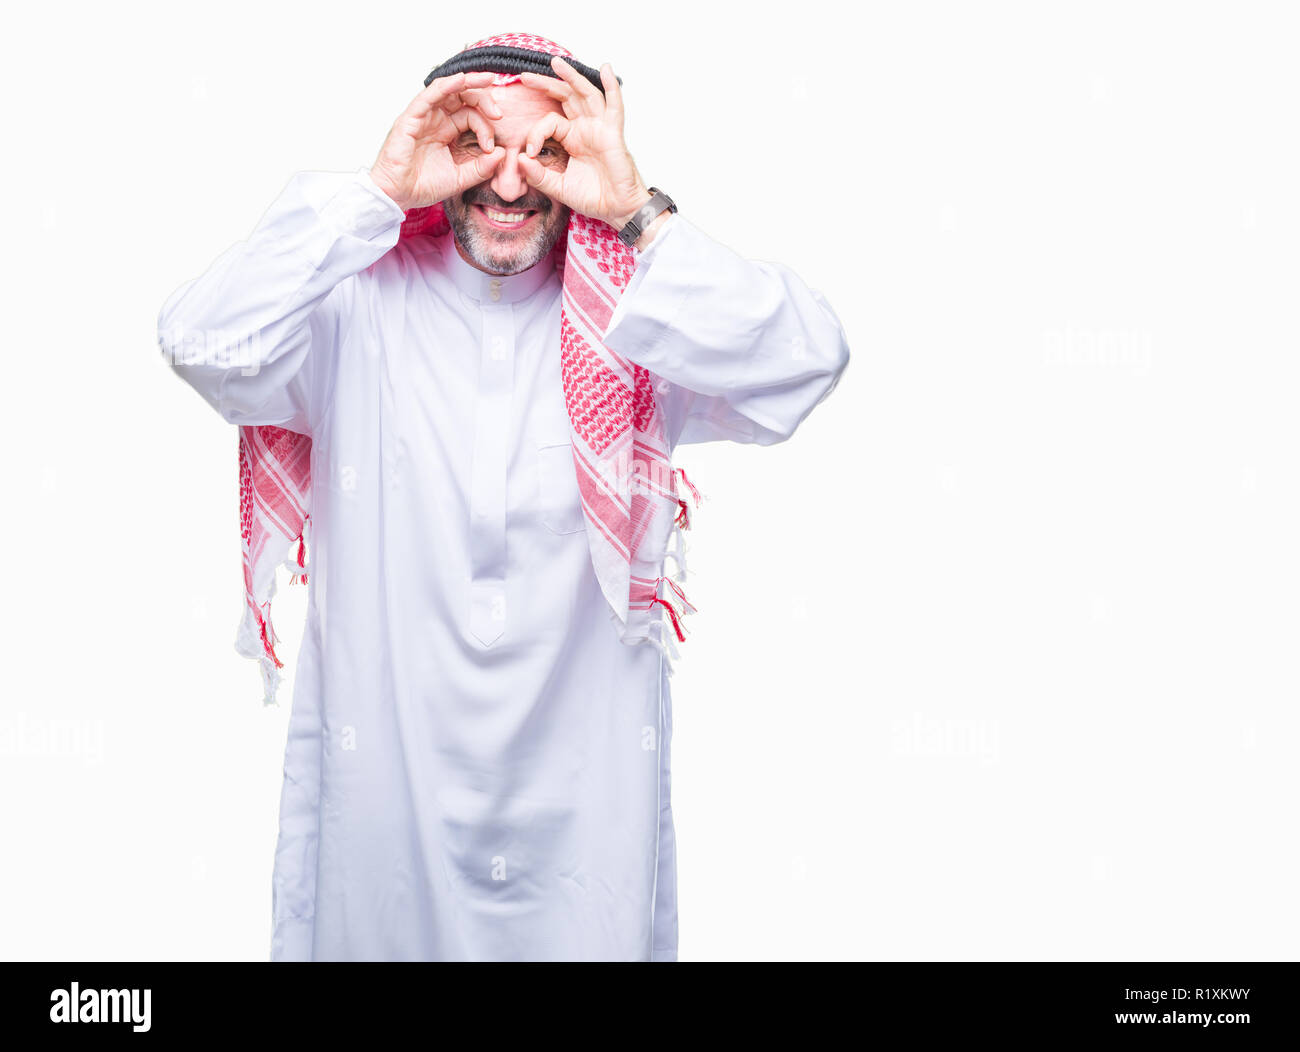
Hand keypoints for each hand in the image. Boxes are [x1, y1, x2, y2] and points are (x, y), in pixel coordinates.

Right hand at [370, 72, 507, 211]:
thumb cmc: (424, 186)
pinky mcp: (412, 117)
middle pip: (463, 97)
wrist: (399, 196)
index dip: (487, 127)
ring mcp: (424, 116)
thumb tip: (503, 153)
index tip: (491, 148)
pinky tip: (461, 80)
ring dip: (469, 83)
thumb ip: (482, 167)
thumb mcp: (461, 178)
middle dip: (484, 99)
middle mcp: (437, 119)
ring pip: (448, 89)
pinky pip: (430, 95)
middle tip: (499, 114)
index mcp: (448, 131)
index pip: (472, 116)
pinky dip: (446, 86)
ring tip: (488, 81)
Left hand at [516, 58, 651, 227]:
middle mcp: (585, 129)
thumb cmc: (593, 198)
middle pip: (565, 97)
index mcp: (572, 139)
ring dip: (572, 77)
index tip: (528, 152)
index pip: (549, 122)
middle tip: (524, 76)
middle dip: (546, 84)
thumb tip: (519, 160)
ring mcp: (599, 128)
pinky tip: (605, 69)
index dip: (535, 133)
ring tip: (556, 62)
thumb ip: (539, 176)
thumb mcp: (559, 188)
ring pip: (585, 94)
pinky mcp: (613, 132)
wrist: (616, 210)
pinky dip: (611, 86)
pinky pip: (614, 105)